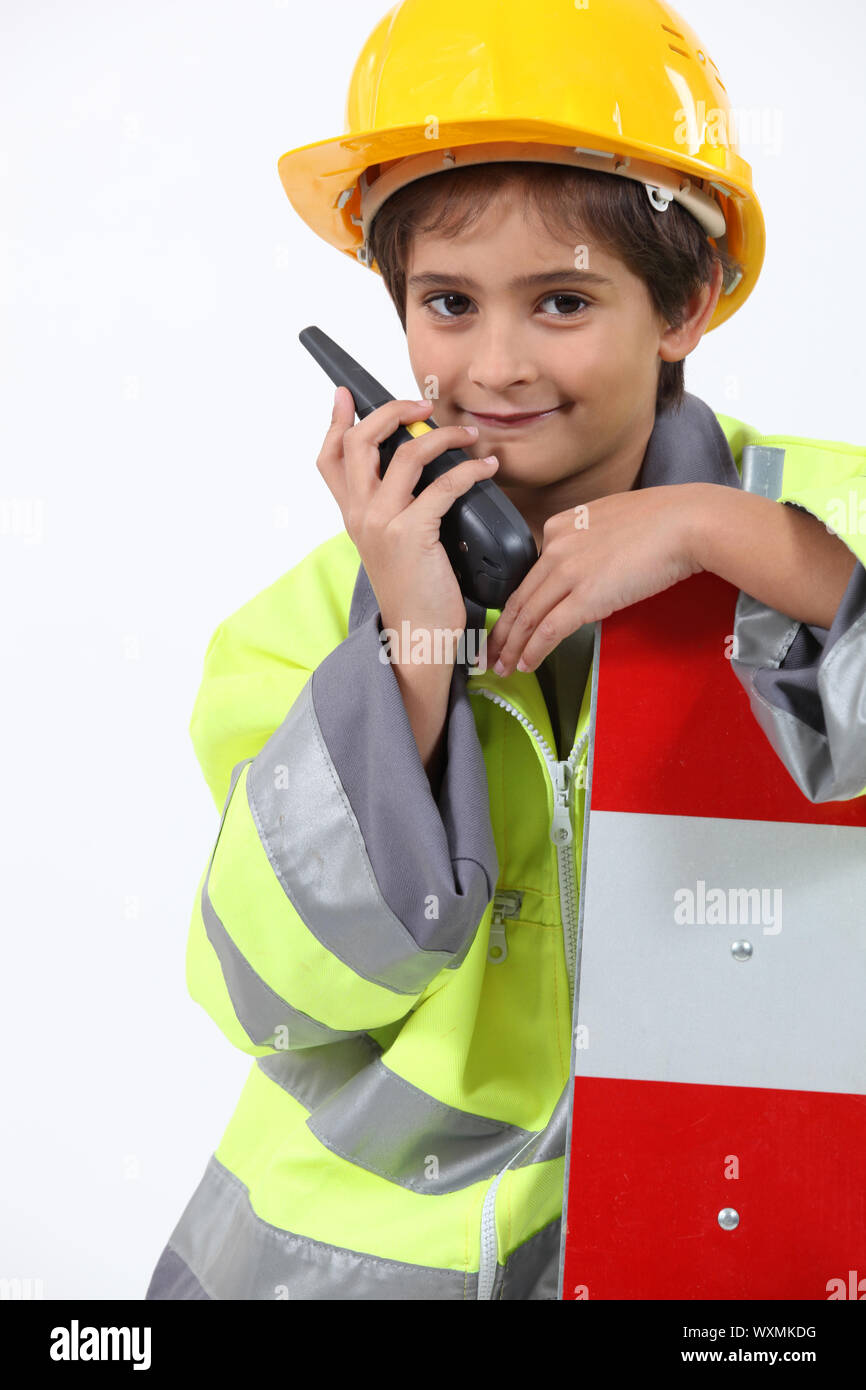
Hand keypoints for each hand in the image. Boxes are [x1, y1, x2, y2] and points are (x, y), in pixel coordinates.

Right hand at [317, 387, 499, 646]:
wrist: (419, 634)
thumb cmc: (416, 591)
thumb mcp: (393, 544)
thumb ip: (394, 509)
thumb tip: (420, 473)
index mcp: (352, 515)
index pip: (329, 458)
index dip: (334, 421)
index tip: (345, 395)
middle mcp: (360, 514)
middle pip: (359, 441)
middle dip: (390, 412)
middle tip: (421, 407)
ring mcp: (382, 522)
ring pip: (404, 454)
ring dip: (442, 435)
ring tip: (468, 434)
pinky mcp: (411, 534)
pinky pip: (442, 485)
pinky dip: (469, 470)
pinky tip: (486, 467)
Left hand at [484, 484, 704, 675]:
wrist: (685, 522)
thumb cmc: (662, 521)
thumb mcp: (610, 520)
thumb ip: (588, 541)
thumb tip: (589, 567)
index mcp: (560, 526)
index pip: (531, 573)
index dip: (516, 603)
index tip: (510, 622)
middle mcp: (556, 548)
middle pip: (519, 598)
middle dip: (501, 632)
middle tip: (489, 653)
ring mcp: (567, 572)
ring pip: (527, 617)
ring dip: (512, 648)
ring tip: (502, 667)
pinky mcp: (585, 597)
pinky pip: (548, 630)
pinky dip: (533, 651)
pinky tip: (526, 664)